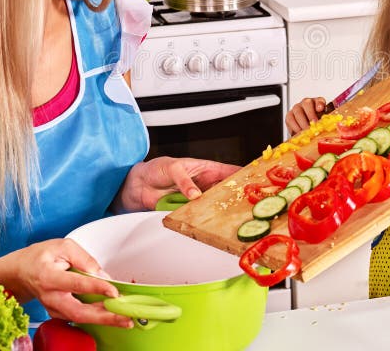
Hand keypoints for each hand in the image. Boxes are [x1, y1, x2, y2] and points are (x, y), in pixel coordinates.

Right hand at [0, 239, 131, 327]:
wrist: (21, 271)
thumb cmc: (41, 256)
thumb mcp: (63, 246)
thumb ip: (84, 259)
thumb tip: (102, 274)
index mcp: (49, 277)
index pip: (76, 284)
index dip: (96, 288)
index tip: (114, 291)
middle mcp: (51, 297)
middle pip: (78, 312)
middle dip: (104, 317)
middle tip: (125, 318)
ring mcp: (53, 308)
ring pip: (80, 318)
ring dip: (103, 320)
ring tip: (125, 320)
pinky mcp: (57, 313)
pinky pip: (78, 317)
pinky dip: (96, 317)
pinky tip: (112, 315)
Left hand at [120, 156, 239, 210]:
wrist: (138, 185)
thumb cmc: (156, 169)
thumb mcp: (172, 167)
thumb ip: (184, 180)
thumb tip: (195, 194)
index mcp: (204, 168)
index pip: (227, 170)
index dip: (240, 174)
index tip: (251, 180)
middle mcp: (204, 184)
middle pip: (224, 190)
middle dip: (234, 195)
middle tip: (246, 201)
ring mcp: (197, 198)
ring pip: (214, 204)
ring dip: (221, 209)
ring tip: (232, 214)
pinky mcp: (188, 210)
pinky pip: (200, 215)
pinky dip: (206, 219)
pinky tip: (212, 222)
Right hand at [285, 97, 325, 134]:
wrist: (306, 128)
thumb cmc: (316, 124)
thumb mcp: (323, 122)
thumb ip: (324, 122)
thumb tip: (324, 126)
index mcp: (317, 102)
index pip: (320, 100)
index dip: (320, 103)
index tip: (320, 109)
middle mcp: (307, 103)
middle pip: (307, 104)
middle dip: (310, 114)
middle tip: (314, 124)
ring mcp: (297, 108)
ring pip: (298, 112)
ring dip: (302, 122)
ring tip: (307, 131)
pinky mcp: (290, 115)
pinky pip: (290, 119)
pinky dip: (295, 126)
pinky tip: (299, 132)